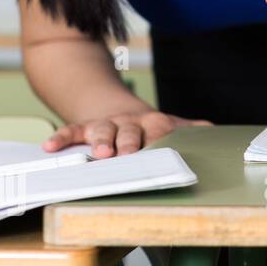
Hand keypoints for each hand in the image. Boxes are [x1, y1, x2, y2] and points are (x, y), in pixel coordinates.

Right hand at [43, 111, 211, 157]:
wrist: (119, 109)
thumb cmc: (148, 127)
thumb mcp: (171, 126)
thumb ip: (191, 129)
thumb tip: (216, 132)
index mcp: (154, 124)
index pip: (159, 132)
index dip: (159, 141)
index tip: (160, 154)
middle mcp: (130, 123)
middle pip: (129, 132)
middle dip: (128, 143)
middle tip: (126, 156)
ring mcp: (107, 124)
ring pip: (102, 130)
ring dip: (100, 141)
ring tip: (98, 154)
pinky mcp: (84, 126)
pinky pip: (71, 131)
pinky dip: (61, 138)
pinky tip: (50, 147)